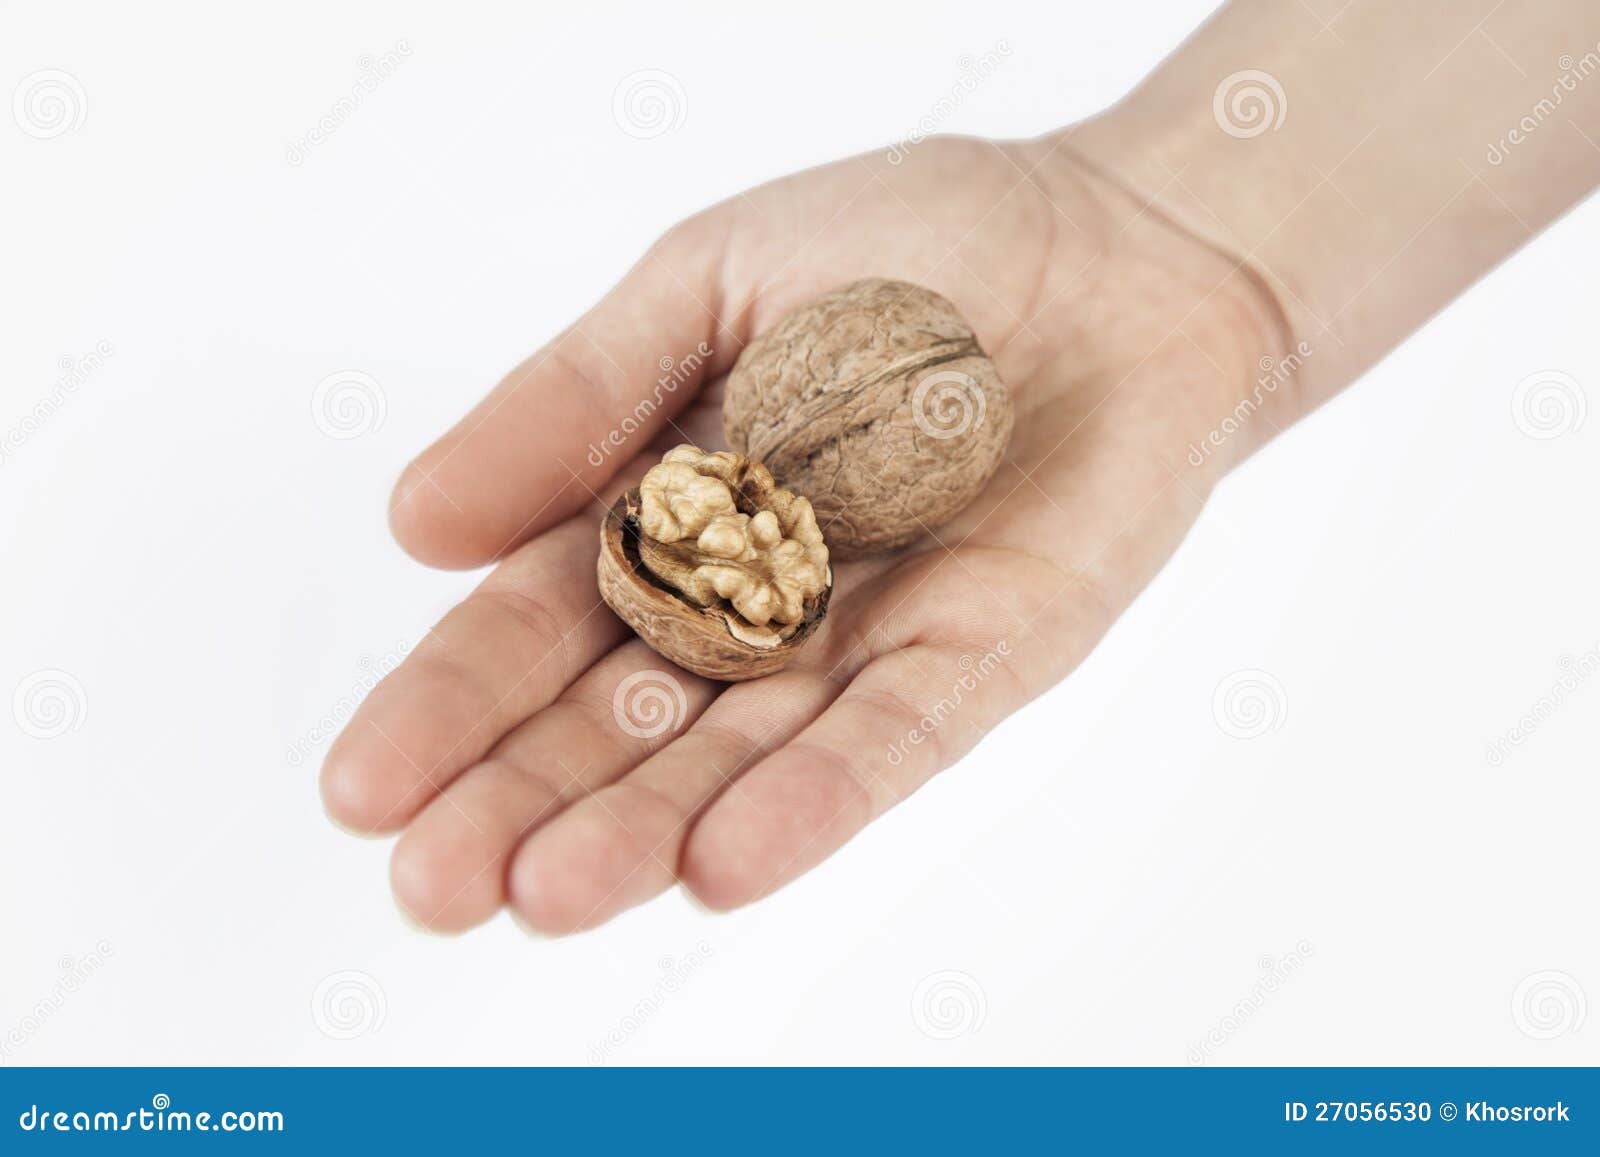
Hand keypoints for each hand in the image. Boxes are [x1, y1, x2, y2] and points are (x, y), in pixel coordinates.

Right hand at [320, 132, 1288, 933]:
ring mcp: (866, 639)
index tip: (360, 791)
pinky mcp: (983, 658)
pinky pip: (892, 742)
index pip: (535, 624)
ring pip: (741, 756)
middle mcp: (753, 598)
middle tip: (432, 891)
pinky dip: (813, 803)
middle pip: (621, 721)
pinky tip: (725, 864)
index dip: (449, 705)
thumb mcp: (707, 280)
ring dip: (646, 830)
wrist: (1122, 240)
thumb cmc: (913, 242)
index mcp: (665, 509)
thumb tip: (415, 525)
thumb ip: (574, 399)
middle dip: (523, 805)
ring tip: (548, 898)